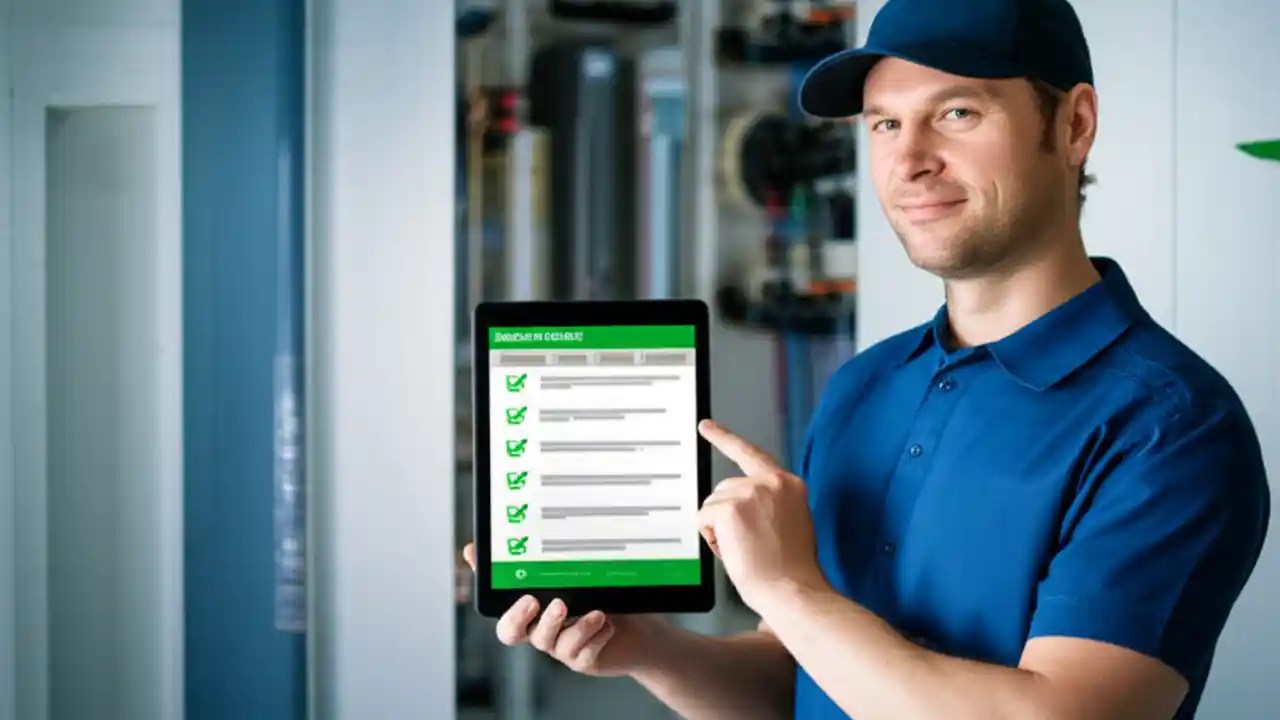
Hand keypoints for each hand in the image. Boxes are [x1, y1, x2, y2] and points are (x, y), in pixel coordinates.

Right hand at [461, 543, 665, 676]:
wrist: (640, 631)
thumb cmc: (605, 599)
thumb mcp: (585, 578)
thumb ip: (560, 564)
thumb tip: (532, 534)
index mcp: (535, 610)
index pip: (502, 608)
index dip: (492, 594)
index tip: (503, 580)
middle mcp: (542, 629)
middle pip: (510, 632)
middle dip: (518, 616)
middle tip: (535, 600)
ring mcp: (560, 647)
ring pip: (549, 642)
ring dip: (573, 625)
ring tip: (596, 612)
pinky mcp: (582, 660)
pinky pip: (580, 653)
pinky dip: (596, 636)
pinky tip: (608, 624)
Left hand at [696, 419, 829, 613]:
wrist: (793, 590)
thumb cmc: (792, 569)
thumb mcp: (791, 523)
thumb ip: (770, 504)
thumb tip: (742, 507)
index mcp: (790, 485)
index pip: (751, 455)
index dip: (725, 439)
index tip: (706, 426)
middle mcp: (772, 482)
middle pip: (724, 489)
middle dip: (725, 516)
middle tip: (748, 544)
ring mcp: (751, 492)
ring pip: (712, 505)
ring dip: (719, 529)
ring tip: (746, 550)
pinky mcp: (731, 508)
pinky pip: (704, 520)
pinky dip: (711, 538)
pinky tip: (734, 550)